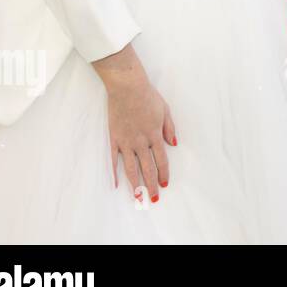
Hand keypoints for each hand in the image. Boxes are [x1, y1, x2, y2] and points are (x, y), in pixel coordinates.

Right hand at [93, 46, 175, 203]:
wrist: (126, 87)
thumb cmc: (148, 96)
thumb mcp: (165, 110)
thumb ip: (169, 128)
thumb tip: (173, 144)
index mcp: (155, 135)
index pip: (161, 160)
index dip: (163, 174)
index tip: (164, 185)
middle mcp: (140, 142)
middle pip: (147, 168)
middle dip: (151, 185)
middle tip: (153, 199)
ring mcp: (125, 142)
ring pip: (130, 168)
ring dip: (135, 184)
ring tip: (137, 197)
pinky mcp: (113, 138)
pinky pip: (113, 159)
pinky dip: (114, 172)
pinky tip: (115, 184)